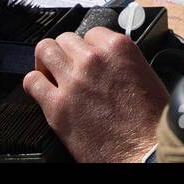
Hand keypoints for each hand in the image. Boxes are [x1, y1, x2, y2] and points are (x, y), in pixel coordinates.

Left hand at [23, 27, 168, 162]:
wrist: (144, 152)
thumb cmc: (151, 122)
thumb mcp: (146, 76)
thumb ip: (123, 62)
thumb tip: (109, 64)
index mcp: (118, 49)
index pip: (92, 32)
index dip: (89, 46)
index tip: (88, 57)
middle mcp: (93, 60)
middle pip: (65, 39)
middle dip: (67, 52)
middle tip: (69, 66)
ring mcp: (73, 81)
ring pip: (45, 51)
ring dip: (48, 61)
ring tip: (52, 74)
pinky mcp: (57, 106)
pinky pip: (32, 82)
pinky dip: (35, 83)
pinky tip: (43, 91)